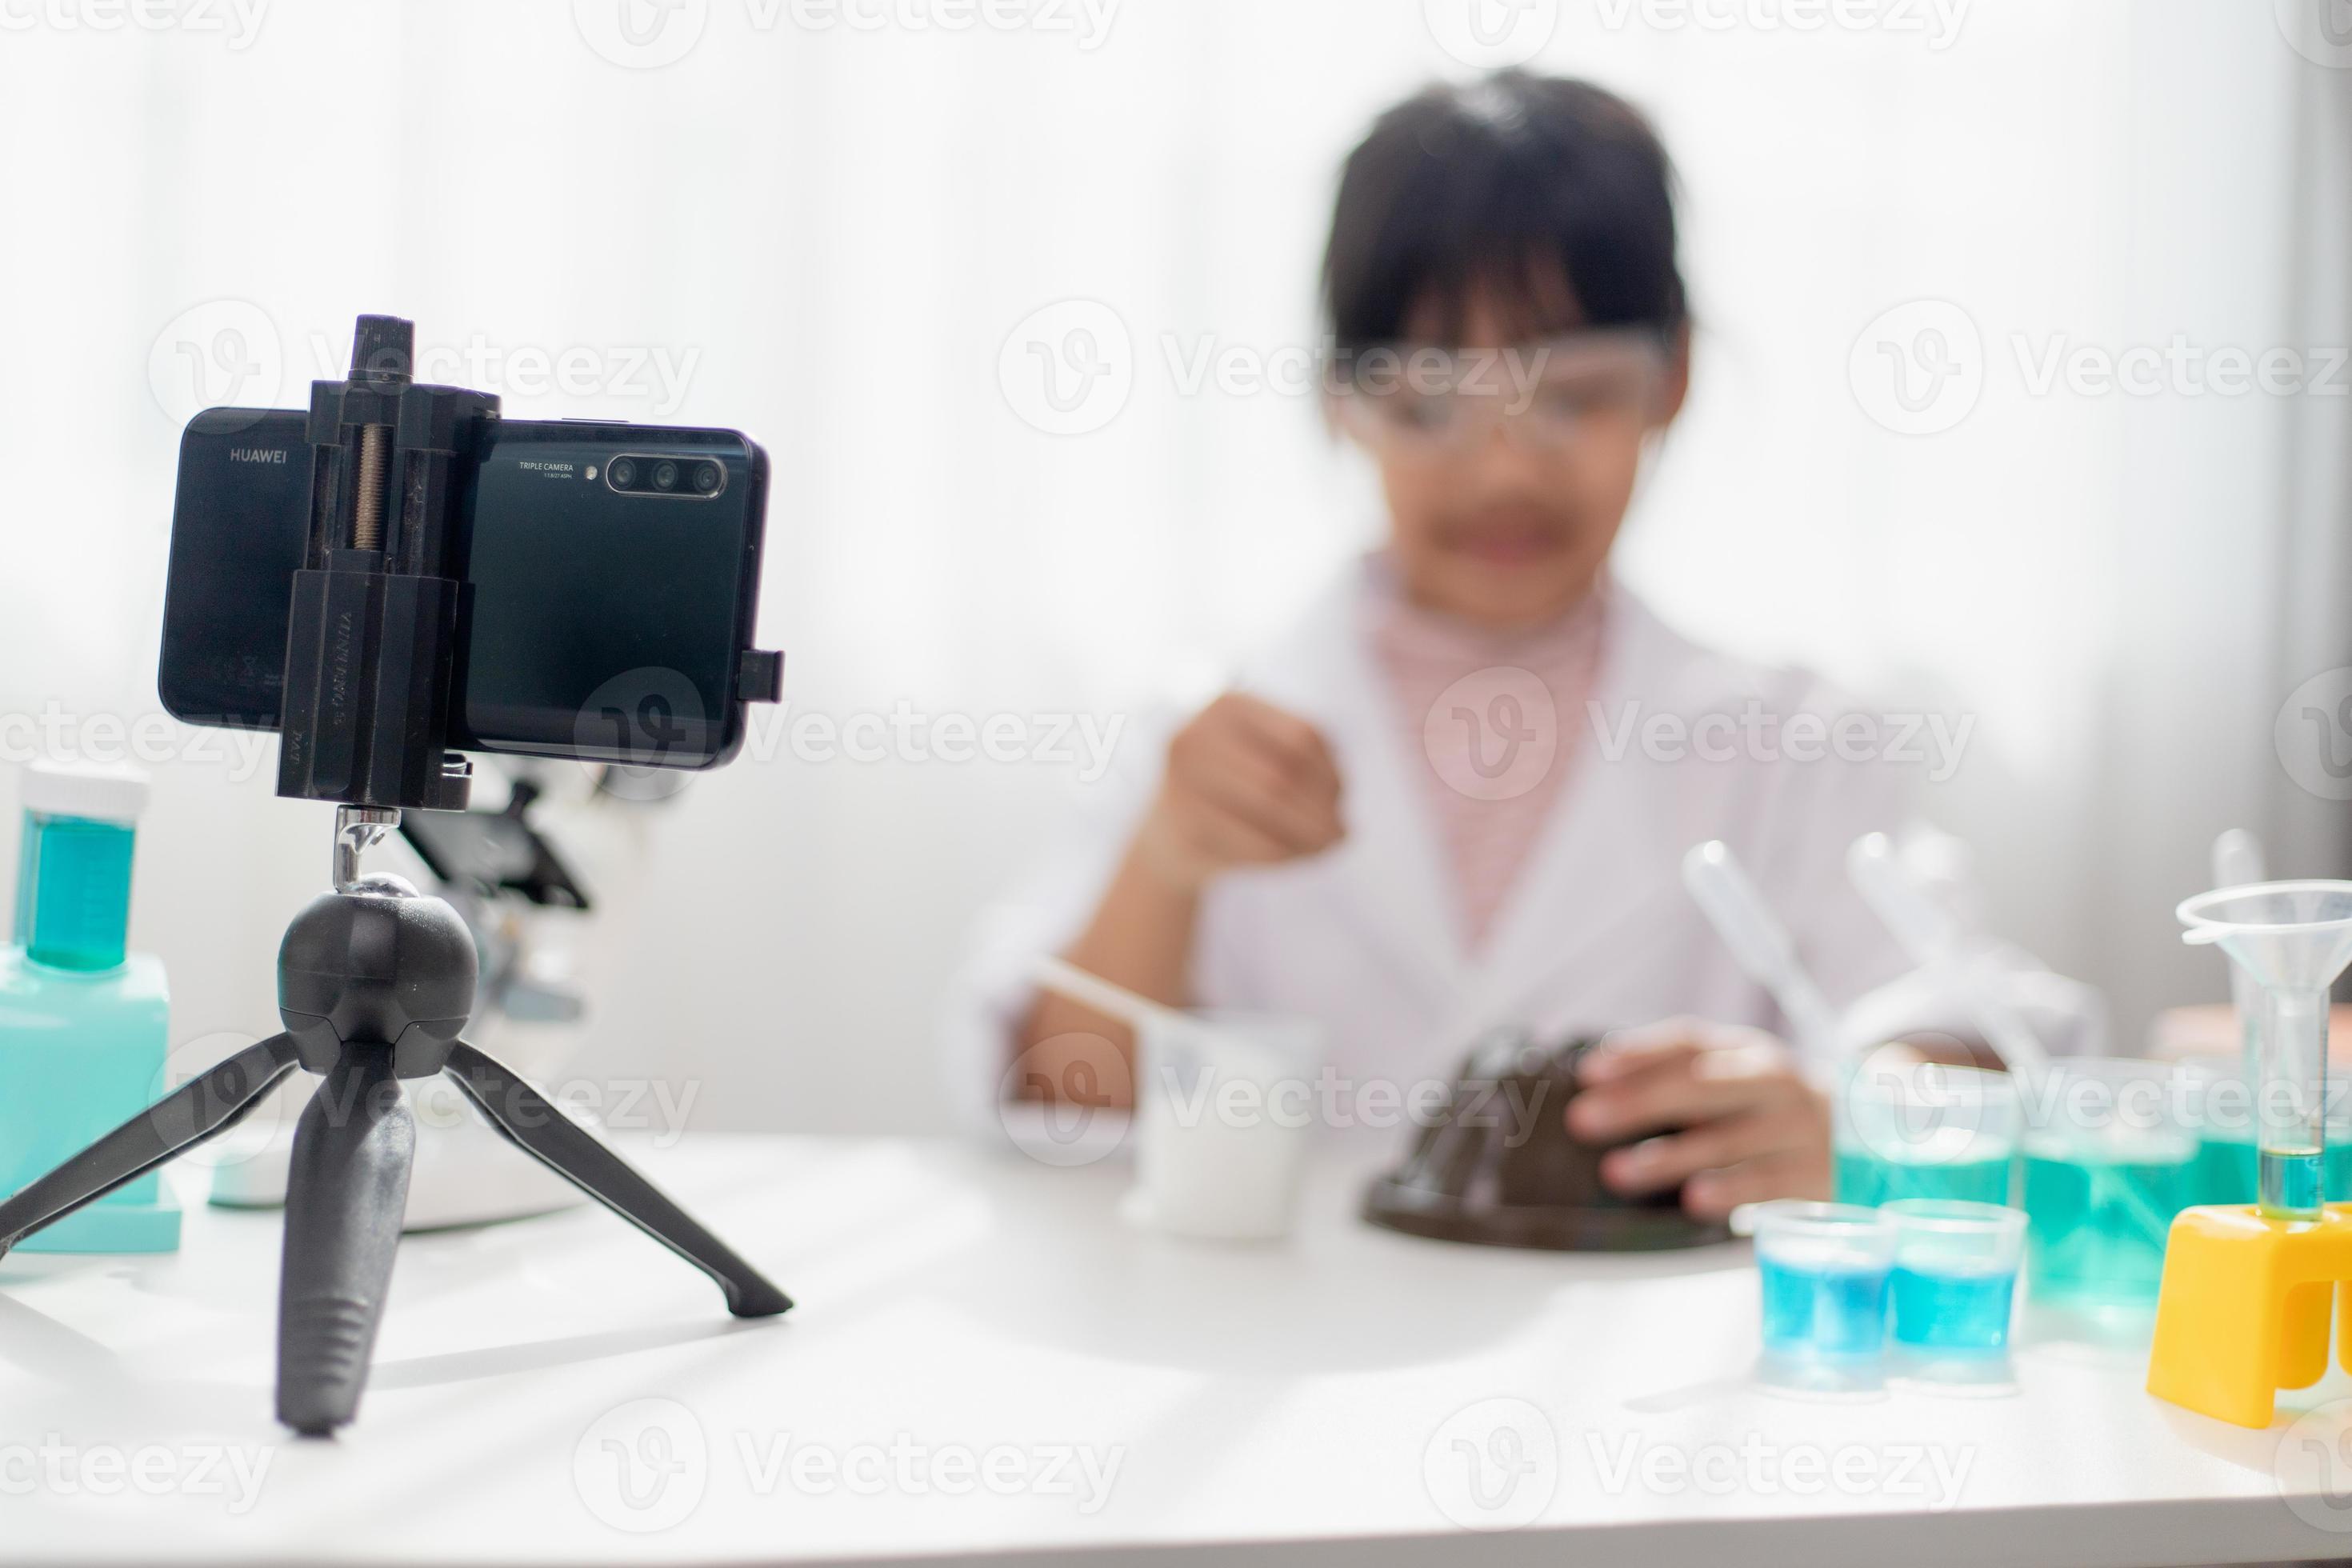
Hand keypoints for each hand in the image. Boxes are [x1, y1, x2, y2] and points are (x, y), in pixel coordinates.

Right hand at [1132, 693, 1344, 892]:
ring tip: (1330, 845)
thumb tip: (1344, 826)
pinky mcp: (1181, 826)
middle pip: (1286, 773)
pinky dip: (1287, 854)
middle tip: (1343, 833)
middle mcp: (1197, 733)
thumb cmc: (1230, 794)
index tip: (1342, 795)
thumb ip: (1308, 773)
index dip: (1332, 770)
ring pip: (1272, 806)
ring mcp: (1181, 779)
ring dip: (1312, 834)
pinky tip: (1297, 856)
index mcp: (1226, 705)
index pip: (1303, 735)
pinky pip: (1253, 842)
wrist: (1166, 838)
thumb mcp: (1264, 763)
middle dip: (1324, 808)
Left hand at [1566, 1017, 1830, 1219]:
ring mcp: (1797, 1128)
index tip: (1588, 1072)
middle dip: (1637, 1102)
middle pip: (1700, 1085)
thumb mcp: (1740, 1082)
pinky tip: (1694, 1200)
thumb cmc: (1775, 1114)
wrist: (1877, 1144)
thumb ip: (1683, 1078)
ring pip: (1727, 1138)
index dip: (1638, 1053)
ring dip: (1668, 1157)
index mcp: (1748, 1052)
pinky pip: (1768, 1182)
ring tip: (1617, 1172)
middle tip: (1583, 1120)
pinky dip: (1730, 1189)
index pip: (1688, 1042)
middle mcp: (1773, 1082)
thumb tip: (1598, 1089)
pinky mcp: (1816, 1174)